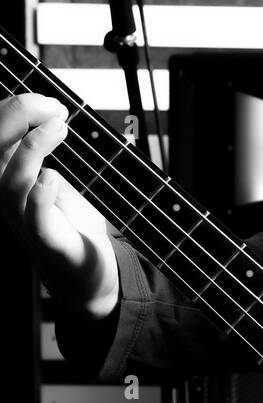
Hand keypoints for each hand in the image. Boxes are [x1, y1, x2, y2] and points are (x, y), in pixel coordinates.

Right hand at [0, 93, 118, 318]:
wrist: (87, 274)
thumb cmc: (70, 224)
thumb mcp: (55, 177)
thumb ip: (46, 150)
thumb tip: (56, 110)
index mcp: (6, 176)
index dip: (14, 107)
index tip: (49, 100)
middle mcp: (7, 196)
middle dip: (18, 115)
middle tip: (54, 107)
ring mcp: (23, 220)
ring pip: (10, 179)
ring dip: (33, 147)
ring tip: (60, 128)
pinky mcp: (46, 242)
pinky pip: (34, 217)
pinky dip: (40, 194)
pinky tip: (52, 176)